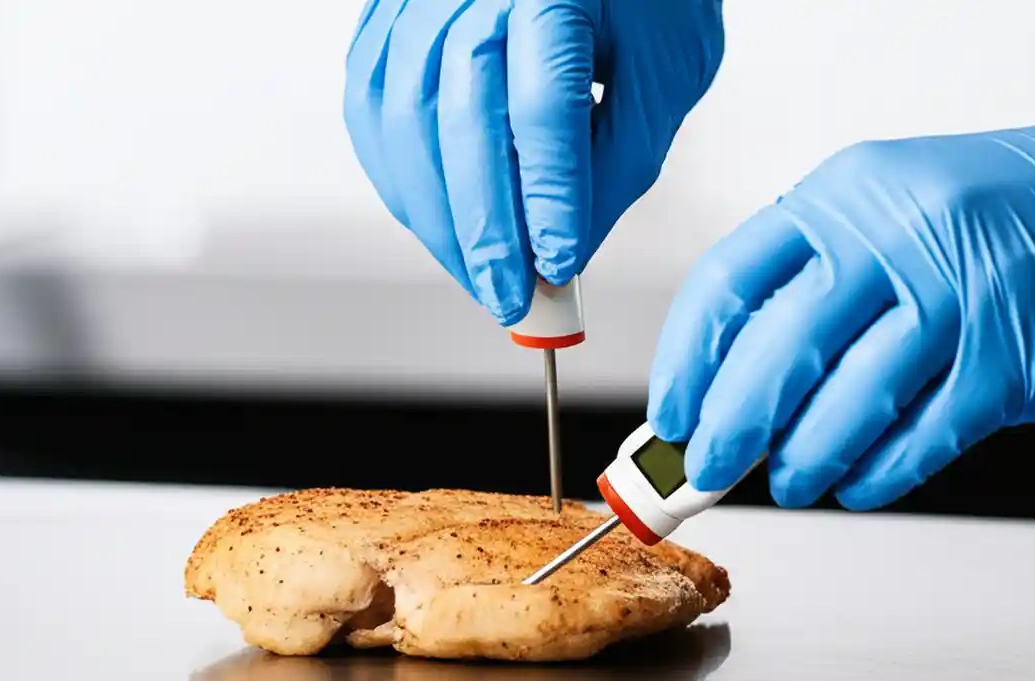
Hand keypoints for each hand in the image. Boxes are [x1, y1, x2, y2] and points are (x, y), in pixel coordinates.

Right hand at [344, 0, 723, 323]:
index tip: (559, 268)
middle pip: (460, 120)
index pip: (544, 109)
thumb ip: (617, 162)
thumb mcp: (665, 72)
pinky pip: (370, 107)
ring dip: (435, 217)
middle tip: (508, 298)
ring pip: (401, 121)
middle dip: (484, 229)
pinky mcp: (386, 14)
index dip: (547, 201)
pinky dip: (396, 177)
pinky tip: (432, 219)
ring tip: (475, 274)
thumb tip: (563, 256)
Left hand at [648, 116, 1034, 508]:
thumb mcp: (873, 213)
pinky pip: (923, 438)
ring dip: (804, 460)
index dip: (686, 362)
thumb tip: (722, 386)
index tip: (671, 414)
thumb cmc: (972, 214)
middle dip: (732, 427)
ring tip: (788, 482)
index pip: (727, 283)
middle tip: (708, 469)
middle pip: (779, 350)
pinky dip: (879, 473)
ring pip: (850, 403)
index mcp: (840, 197)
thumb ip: (801, 285)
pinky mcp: (1011, 360)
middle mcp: (895, 238)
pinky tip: (856, 483)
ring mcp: (958, 298)